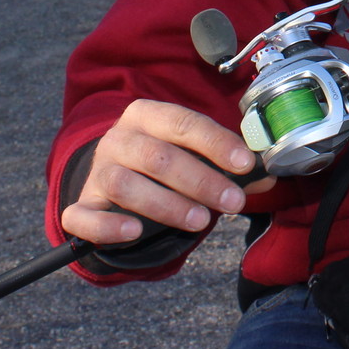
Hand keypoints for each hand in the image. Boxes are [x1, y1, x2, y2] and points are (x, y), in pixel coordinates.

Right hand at [60, 99, 276, 243]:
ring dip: (166, 204)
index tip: (245, 164)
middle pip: (158, 156)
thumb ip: (228, 166)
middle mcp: (118, 138)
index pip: (184, 123)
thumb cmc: (163, 163)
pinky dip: (107, 226)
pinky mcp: (81, 205)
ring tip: (200, 221)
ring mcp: (97, 172)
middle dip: (200, 180)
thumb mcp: (194, 155)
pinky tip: (134, 232)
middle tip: (233, 203)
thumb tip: (267, 176)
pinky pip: (83, 216)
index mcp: (147, 115)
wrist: (111, 177)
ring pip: (125, 184)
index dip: (216, 143)